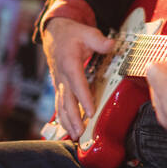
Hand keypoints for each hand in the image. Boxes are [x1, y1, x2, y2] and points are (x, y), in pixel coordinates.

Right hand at [42, 16, 114, 139]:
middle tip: (80, 132)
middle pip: (66, 100)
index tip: (91, 112)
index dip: (84, 99)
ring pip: (61, 105)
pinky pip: (60, 103)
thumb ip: (99, 40)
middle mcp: (62, 76)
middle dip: (73, 118)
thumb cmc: (71, 34)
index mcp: (69, 63)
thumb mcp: (87, 32)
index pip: (78, 84)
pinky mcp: (59, 86)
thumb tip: (111, 45)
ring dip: (67, 121)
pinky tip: (67, 127)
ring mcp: (59, 82)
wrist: (55, 33)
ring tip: (74, 134)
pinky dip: (63, 117)